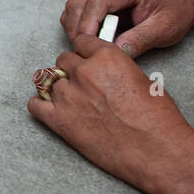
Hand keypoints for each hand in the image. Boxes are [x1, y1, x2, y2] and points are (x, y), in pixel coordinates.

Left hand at [25, 34, 193, 193]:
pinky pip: (35, 105)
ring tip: (71, 100)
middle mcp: (84, 72)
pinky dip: (41, 106)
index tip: (87, 59)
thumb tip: (106, 72)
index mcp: (107, 57)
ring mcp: (69, 96)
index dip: (85, 52)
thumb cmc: (158, 119)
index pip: (82, 42)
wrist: (155, 151)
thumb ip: (117, 69)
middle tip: (83, 84)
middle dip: (72, 70)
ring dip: (59, 88)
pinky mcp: (59, 121)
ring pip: (49, 81)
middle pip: (63, 60)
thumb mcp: (142, 80)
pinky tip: (51, 110)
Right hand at [60, 0, 193, 56]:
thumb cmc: (175, 12)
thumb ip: (141, 39)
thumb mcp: (165, 29)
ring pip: (74, 6)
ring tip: (89, 46)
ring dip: (75, 28)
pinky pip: (78, 9)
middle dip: (78, 29)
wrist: (180, 1)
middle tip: (86, 51)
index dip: (88, 24)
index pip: (97, 1)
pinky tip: (91, 39)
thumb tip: (115, 51)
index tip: (87, 45)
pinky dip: (77, 25)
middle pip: (80, 3)